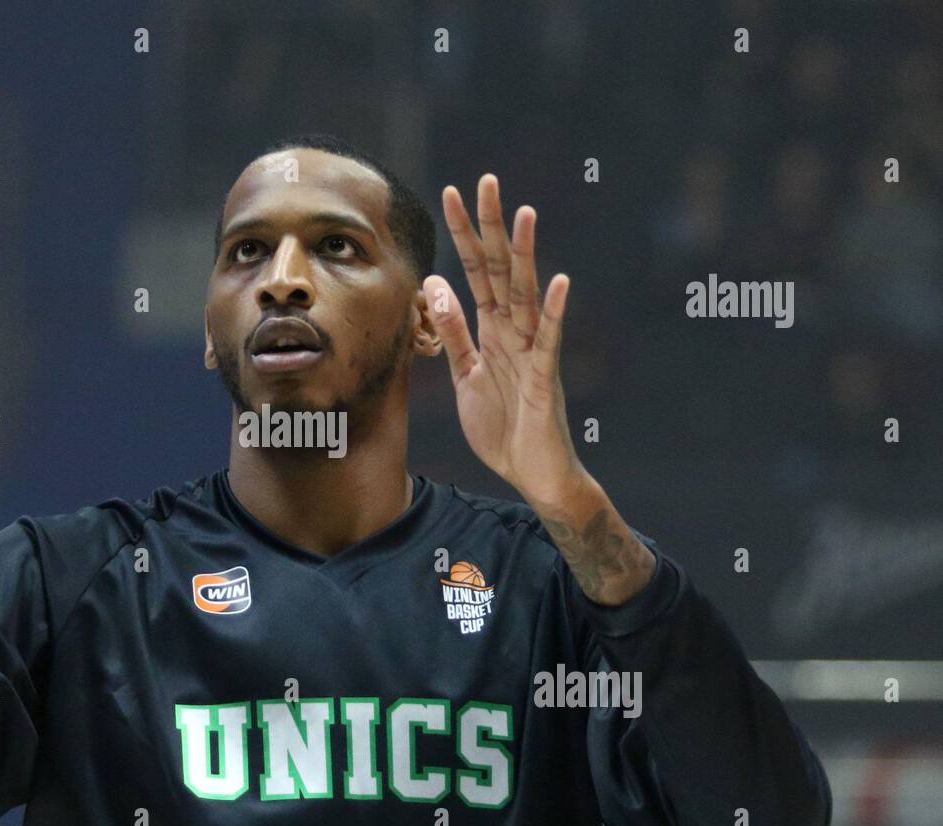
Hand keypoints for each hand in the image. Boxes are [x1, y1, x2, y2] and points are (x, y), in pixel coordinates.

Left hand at [424, 174, 586, 509]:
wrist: (532, 473)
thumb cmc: (503, 425)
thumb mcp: (466, 375)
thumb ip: (452, 332)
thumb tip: (434, 284)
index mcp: (493, 330)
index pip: (476, 272)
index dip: (463, 235)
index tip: (449, 194)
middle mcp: (515, 332)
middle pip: (501, 270)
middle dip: (491, 227)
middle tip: (486, 181)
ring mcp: (533, 351)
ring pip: (527, 295)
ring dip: (526, 255)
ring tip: (524, 214)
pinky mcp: (545, 378)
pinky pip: (549, 341)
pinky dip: (555, 312)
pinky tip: (562, 282)